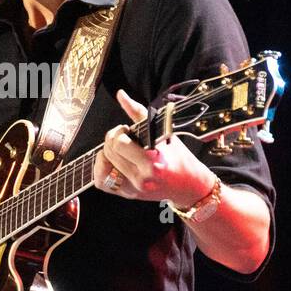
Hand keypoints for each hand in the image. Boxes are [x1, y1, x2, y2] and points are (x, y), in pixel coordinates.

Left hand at [92, 89, 218, 207]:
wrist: (189, 186)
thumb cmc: (179, 158)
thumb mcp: (163, 132)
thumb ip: (138, 113)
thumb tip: (121, 94)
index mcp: (152, 162)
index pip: (120, 143)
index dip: (120, 131)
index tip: (128, 130)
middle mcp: (141, 179)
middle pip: (109, 152)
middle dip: (113, 139)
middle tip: (124, 137)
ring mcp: (133, 189)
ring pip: (102, 165)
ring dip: (107, 152)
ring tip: (120, 150)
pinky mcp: (127, 195)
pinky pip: (100, 182)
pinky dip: (102, 168)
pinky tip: (113, 162)